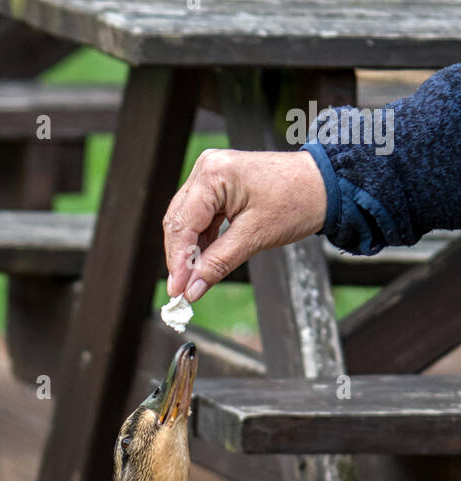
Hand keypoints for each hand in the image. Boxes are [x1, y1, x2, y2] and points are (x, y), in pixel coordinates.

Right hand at [163, 149, 327, 301]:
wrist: (323, 185)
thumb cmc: (297, 200)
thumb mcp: (255, 236)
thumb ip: (218, 263)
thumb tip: (192, 289)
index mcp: (214, 174)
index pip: (182, 223)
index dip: (177, 261)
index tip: (177, 291)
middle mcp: (207, 169)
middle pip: (178, 221)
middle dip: (180, 258)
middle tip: (181, 291)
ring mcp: (211, 176)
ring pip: (186, 222)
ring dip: (189, 253)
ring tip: (193, 281)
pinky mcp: (218, 187)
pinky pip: (200, 218)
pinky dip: (200, 243)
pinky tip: (202, 263)